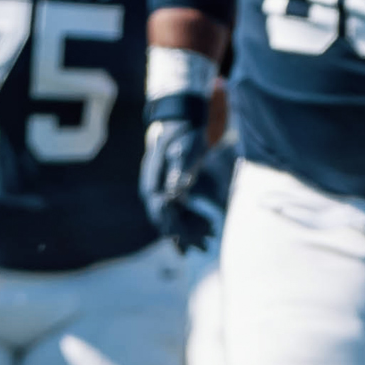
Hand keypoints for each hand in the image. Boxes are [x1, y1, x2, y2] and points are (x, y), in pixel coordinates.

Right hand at [140, 95, 214, 252]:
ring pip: (173, 216)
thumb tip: (174, 191)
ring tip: (211, 238)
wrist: (187, 117)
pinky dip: (192, 220)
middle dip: (185, 234)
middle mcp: (154, 185)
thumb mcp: (189, 146)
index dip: (173, 226)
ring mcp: (163, 187)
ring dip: (190, 230)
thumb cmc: (189, 131)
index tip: (186, 242)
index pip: (159, 210)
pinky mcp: (173, 188)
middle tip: (205, 247)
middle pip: (165, 218)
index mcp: (154, 177)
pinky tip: (210, 226)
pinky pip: (180, 210)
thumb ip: (182, 167)